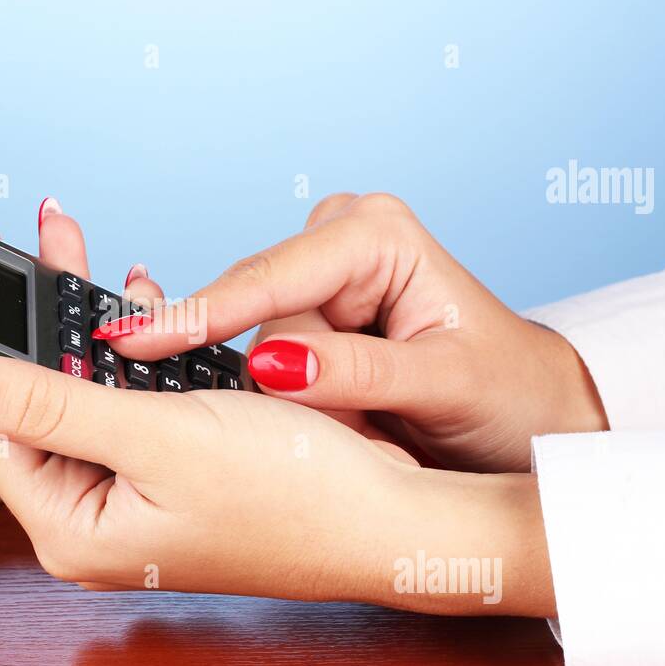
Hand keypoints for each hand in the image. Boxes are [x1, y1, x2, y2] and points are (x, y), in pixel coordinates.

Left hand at [0, 199, 554, 615]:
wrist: (396, 517)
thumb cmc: (295, 495)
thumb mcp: (156, 437)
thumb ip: (44, 404)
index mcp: (72, 528)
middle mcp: (95, 518)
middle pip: (35, 396)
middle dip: (28, 311)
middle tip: (6, 233)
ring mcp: (135, 494)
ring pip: (84, 386)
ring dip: (83, 317)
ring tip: (66, 239)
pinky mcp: (173, 468)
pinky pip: (130, 396)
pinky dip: (132, 346)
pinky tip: (136, 299)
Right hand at [108, 192, 607, 471]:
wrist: (531, 417)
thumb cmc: (507, 394)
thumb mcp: (442, 385)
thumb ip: (356, 373)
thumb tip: (267, 365)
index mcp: (377, 234)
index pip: (271, 276)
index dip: (202, 313)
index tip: (133, 339)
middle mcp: (342, 242)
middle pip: (255, 309)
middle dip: (269, 378)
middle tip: (334, 431)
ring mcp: (323, 277)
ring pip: (256, 340)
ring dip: (287, 398)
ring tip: (366, 429)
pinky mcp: (312, 313)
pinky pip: (267, 355)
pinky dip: (285, 397)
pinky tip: (329, 417)